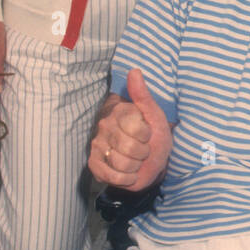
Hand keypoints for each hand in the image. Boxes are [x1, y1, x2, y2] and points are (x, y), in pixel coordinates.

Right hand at [88, 68, 173, 190]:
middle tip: (143, 150)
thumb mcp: (155, 115)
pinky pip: (113, 177)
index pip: (138, 130)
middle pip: (130, 148)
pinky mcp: (94, 164)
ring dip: (135, 166)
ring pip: (121, 163)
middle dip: (143, 154)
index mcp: (120, 112)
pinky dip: (126, 178)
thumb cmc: (155, 136)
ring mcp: (97, 145)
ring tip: (135, 160)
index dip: (148, 137)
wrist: (152, 160)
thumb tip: (134, 71)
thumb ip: (143, 95)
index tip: (148, 135)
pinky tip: (128, 171)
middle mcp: (105, 126)